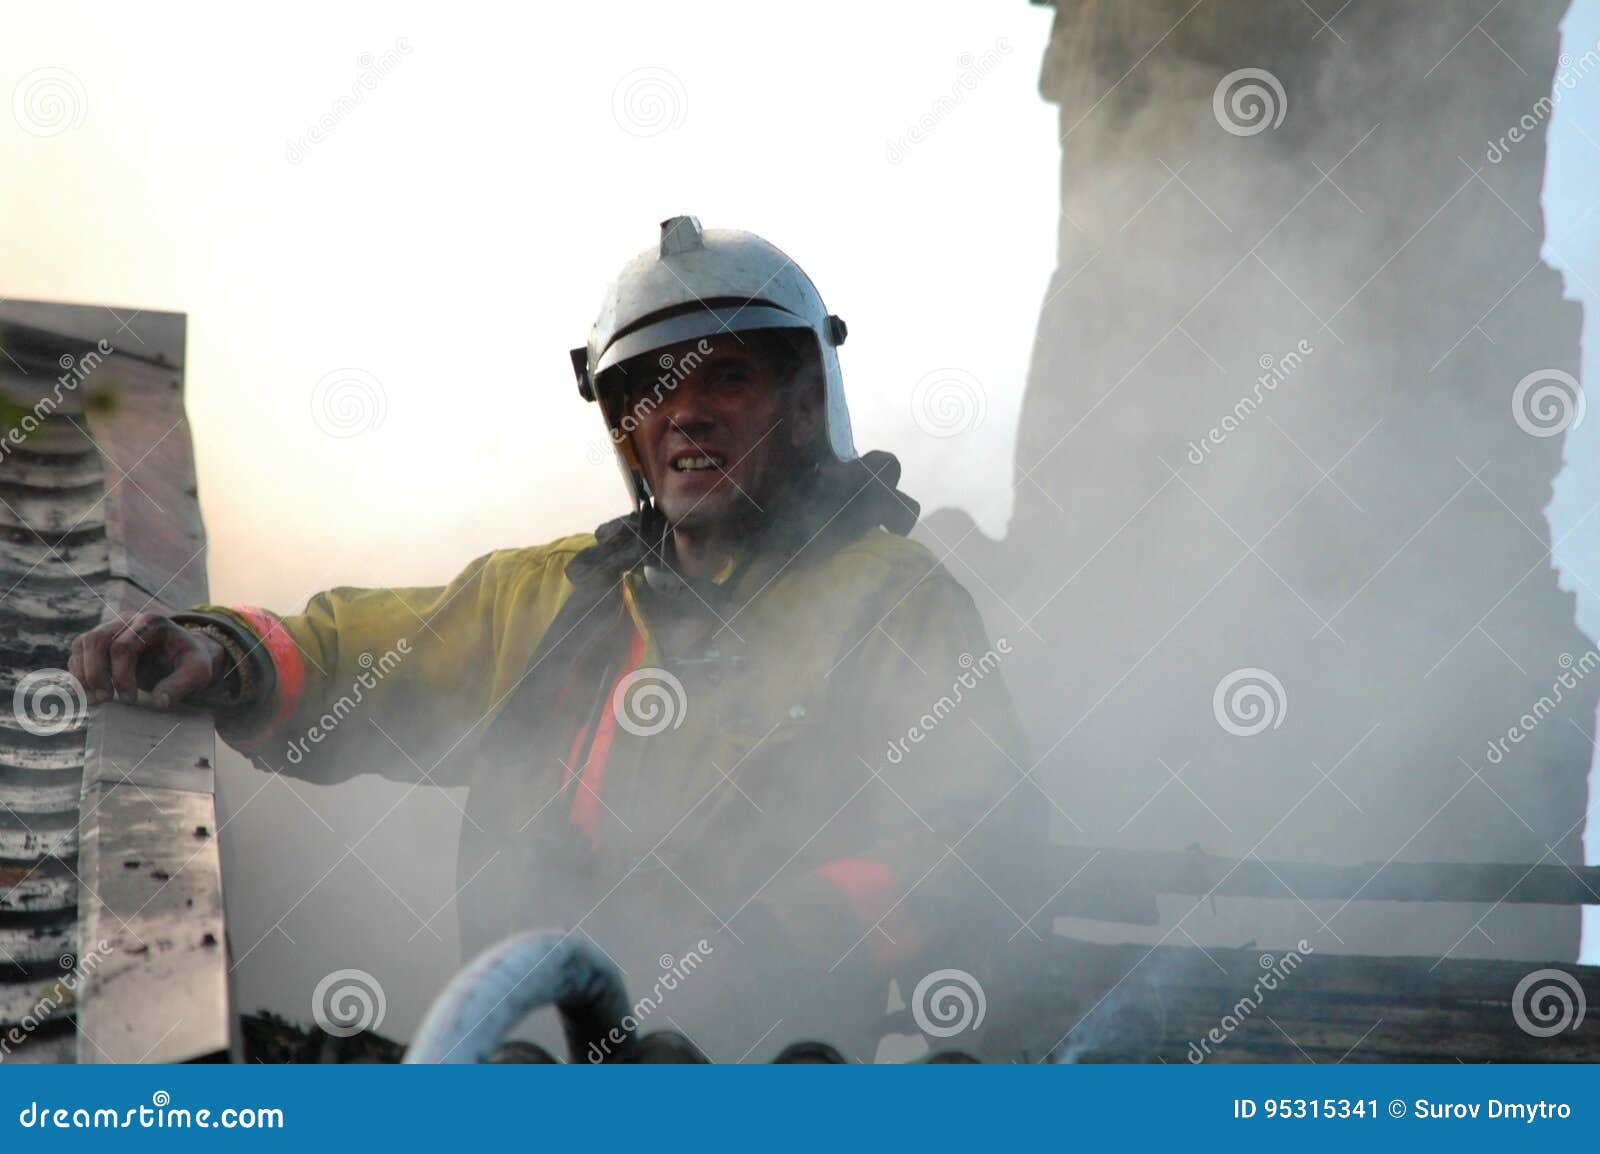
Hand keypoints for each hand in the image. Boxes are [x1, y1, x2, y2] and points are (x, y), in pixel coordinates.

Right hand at [68, 613, 225, 708]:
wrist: (186, 654)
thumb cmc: (192, 661)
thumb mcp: (198, 672)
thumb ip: (181, 685)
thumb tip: (159, 702)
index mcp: (152, 622)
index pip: (123, 646)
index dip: (121, 676)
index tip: (130, 699)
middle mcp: (128, 619)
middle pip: (96, 640)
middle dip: (96, 673)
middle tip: (104, 700)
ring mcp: (113, 626)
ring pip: (84, 643)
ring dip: (83, 673)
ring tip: (95, 699)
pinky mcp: (103, 639)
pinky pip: (80, 651)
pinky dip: (79, 671)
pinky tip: (89, 691)